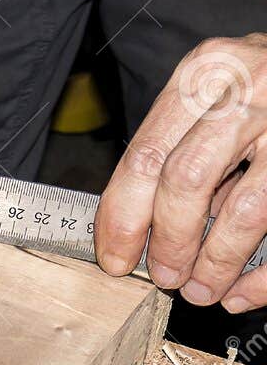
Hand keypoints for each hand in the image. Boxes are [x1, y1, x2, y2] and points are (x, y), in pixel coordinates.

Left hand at [97, 35, 266, 310]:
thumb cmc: (258, 82)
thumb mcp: (212, 91)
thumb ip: (178, 143)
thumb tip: (138, 226)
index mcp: (204, 73)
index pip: (146, 154)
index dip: (122, 216)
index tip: (113, 257)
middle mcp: (248, 91)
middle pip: (186, 179)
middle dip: (168, 241)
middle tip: (162, 278)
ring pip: (244, 209)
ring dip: (216, 263)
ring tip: (202, 292)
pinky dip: (264, 273)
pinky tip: (244, 292)